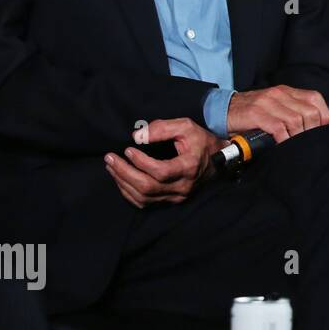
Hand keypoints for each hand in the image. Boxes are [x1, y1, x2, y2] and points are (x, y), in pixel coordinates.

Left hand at [104, 118, 221, 207]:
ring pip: (143, 198)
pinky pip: (145, 203)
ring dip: (123, 182)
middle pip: (147, 187)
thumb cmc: (201, 141)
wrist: (219, 161)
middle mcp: (183, 187)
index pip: (160, 171)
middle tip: (109, 158)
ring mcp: (177, 197)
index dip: (141, 162)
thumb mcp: (186, 127)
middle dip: (124, 173)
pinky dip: (128, 193)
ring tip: (111, 167)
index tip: (128, 149)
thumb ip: (162, 128)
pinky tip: (120, 179)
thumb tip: (137, 136)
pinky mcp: (171, 201)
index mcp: (189, 167)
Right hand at [226, 85, 328, 142]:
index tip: (322, 130)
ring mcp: (267, 102)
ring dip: (298, 137)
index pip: (315, 98)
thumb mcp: (275, 107)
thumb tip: (314, 127)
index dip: (324, 116)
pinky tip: (282, 144)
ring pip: (296, 120)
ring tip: (295, 145)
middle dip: (312, 130)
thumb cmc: (251, 113)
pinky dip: (284, 139)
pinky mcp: (256, 113)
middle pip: (309, 112)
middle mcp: (279, 94)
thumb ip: (292, 111)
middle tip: (308, 142)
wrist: (222, 110)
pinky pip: (278, 127)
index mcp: (286, 91)